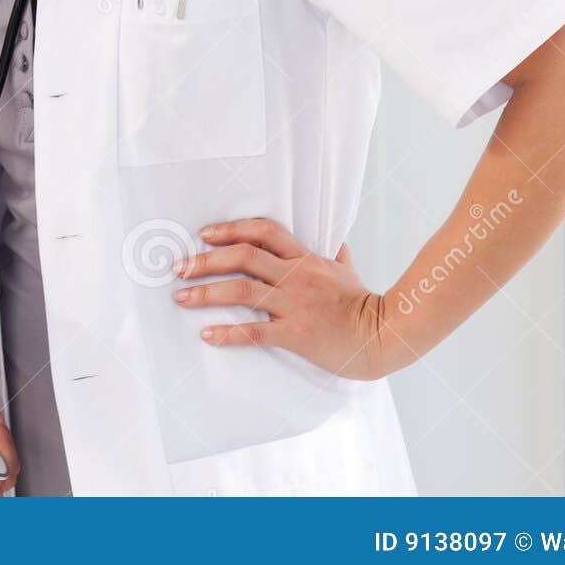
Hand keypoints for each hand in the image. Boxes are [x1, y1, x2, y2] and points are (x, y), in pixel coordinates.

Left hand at [172, 217, 396, 379]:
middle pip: (243, 257)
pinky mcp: (296, 334)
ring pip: (242, 291)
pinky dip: (228, 332)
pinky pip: (255, 331)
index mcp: (305, 257)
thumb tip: (335, 243)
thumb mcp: (347, 269)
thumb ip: (335, 254)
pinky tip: (207, 334)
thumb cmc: (364, 303)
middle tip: (179, 267)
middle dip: (206, 260)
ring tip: (182, 298)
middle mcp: (295, 276)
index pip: (263, 231)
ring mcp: (294, 304)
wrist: (384, 335)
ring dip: (206, 292)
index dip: (231, 228)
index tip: (205, 234)